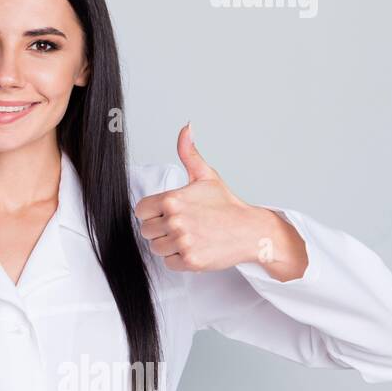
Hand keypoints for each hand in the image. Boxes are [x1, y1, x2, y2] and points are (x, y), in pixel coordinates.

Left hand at [134, 123, 305, 277]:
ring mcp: (183, 242)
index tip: (169, 213)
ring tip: (190, 236)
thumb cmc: (226, 205)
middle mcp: (175, 221)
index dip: (153, 212)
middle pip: (146, 231)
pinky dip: (179, 259)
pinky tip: (195, 248)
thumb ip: (189, 153)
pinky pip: (169, 263)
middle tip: (183, 225)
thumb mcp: (206, 176)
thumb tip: (186, 128)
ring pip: (156, 248)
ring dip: (170, 245)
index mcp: (172, 199)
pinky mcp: (190, 260)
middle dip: (161, 229)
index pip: (141, 211)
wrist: (251, 231)